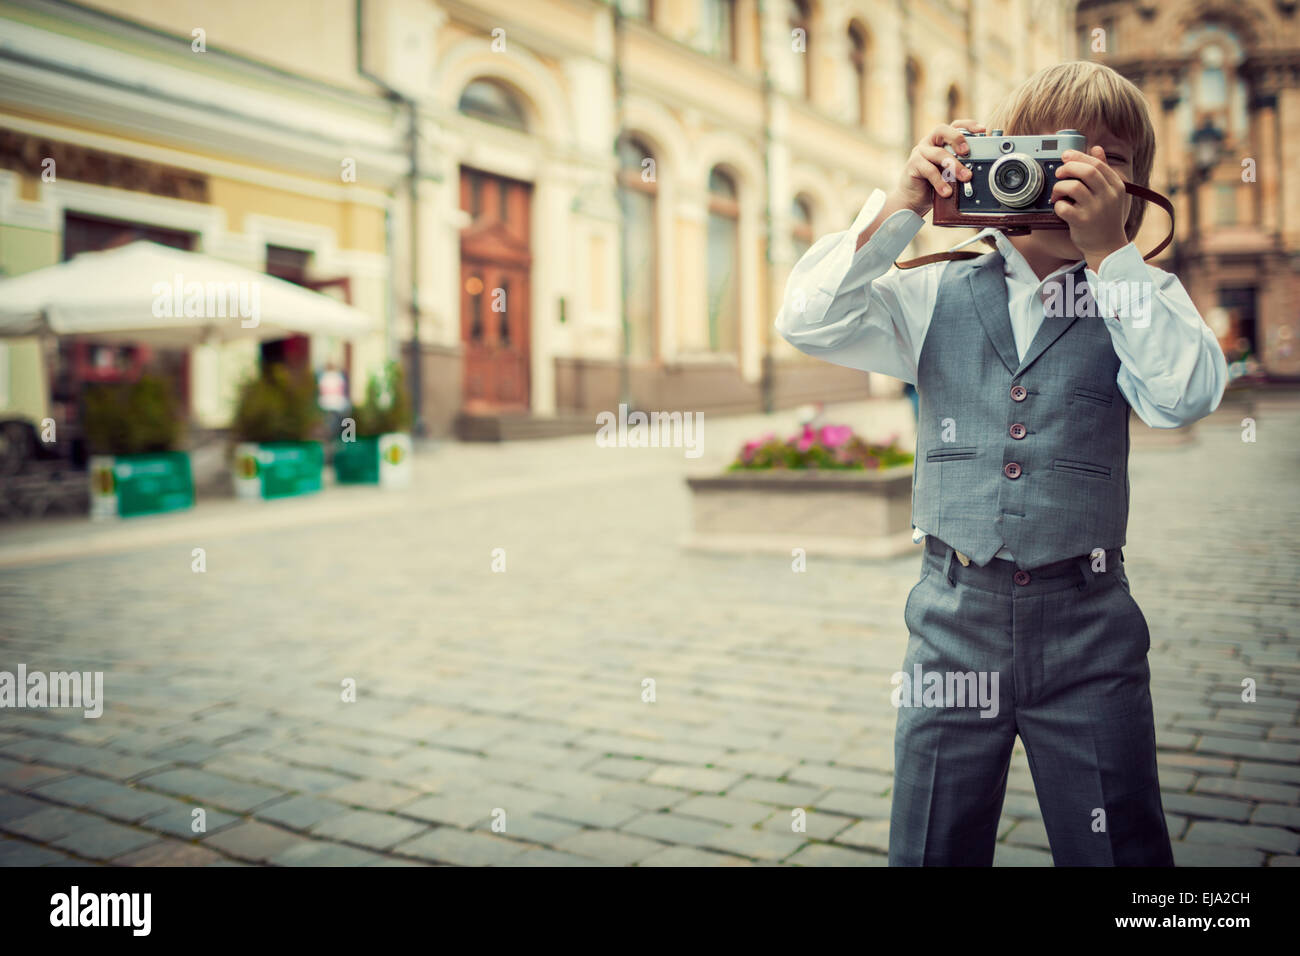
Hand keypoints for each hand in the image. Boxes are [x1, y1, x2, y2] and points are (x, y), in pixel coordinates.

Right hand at [890, 119, 984, 217]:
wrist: (912, 199)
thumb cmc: (934, 184)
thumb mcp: (951, 172)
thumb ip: (961, 165)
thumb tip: (981, 167)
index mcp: (940, 140)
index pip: (954, 125)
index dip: (968, 125)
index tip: (982, 130)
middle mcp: (929, 142)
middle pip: (942, 130)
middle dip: (957, 138)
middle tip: (967, 152)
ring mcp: (920, 152)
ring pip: (938, 153)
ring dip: (954, 165)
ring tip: (966, 177)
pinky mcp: (913, 165)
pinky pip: (929, 170)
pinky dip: (940, 182)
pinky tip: (947, 191)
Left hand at [1052, 146, 1130, 269]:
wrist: (1107, 247)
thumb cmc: (1106, 218)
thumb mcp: (1111, 193)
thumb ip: (1104, 170)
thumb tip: (1096, 148)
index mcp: (1116, 186)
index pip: (1097, 164)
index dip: (1079, 156)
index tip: (1066, 155)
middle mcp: (1108, 196)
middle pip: (1086, 171)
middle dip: (1068, 168)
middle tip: (1059, 172)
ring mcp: (1095, 209)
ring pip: (1073, 186)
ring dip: (1060, 187)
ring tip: (1057, 193)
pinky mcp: (1082, 222)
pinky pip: (1063, 207)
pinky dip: (1057, 205)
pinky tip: (1060, 207)